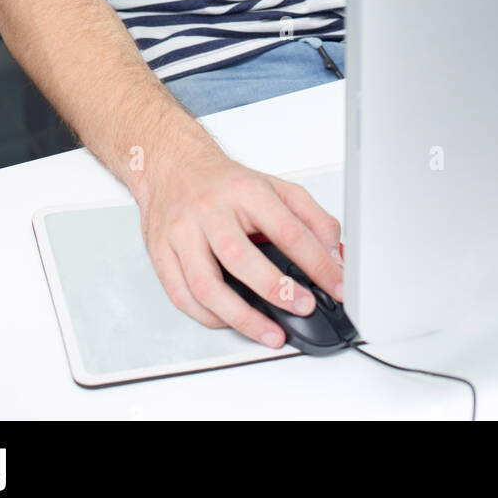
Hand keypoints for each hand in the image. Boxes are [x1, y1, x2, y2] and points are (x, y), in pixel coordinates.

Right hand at [135, 124, 343, 347]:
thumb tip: (334, 254)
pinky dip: (208, 316)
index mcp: (246, 192)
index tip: (336, 286)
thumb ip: (311, 218)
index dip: (318, 263)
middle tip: (303, 307)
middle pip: (241, 256)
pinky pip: (181, 295)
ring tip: (270, 333)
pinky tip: (230, 321)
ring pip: (206, 284)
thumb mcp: (275, 187)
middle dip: (276, 289)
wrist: (174, 164)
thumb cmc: (225, 182)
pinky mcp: (161, 251)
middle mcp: (211, 211)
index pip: (288, 230)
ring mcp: (182, 232)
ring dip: (241, 316)